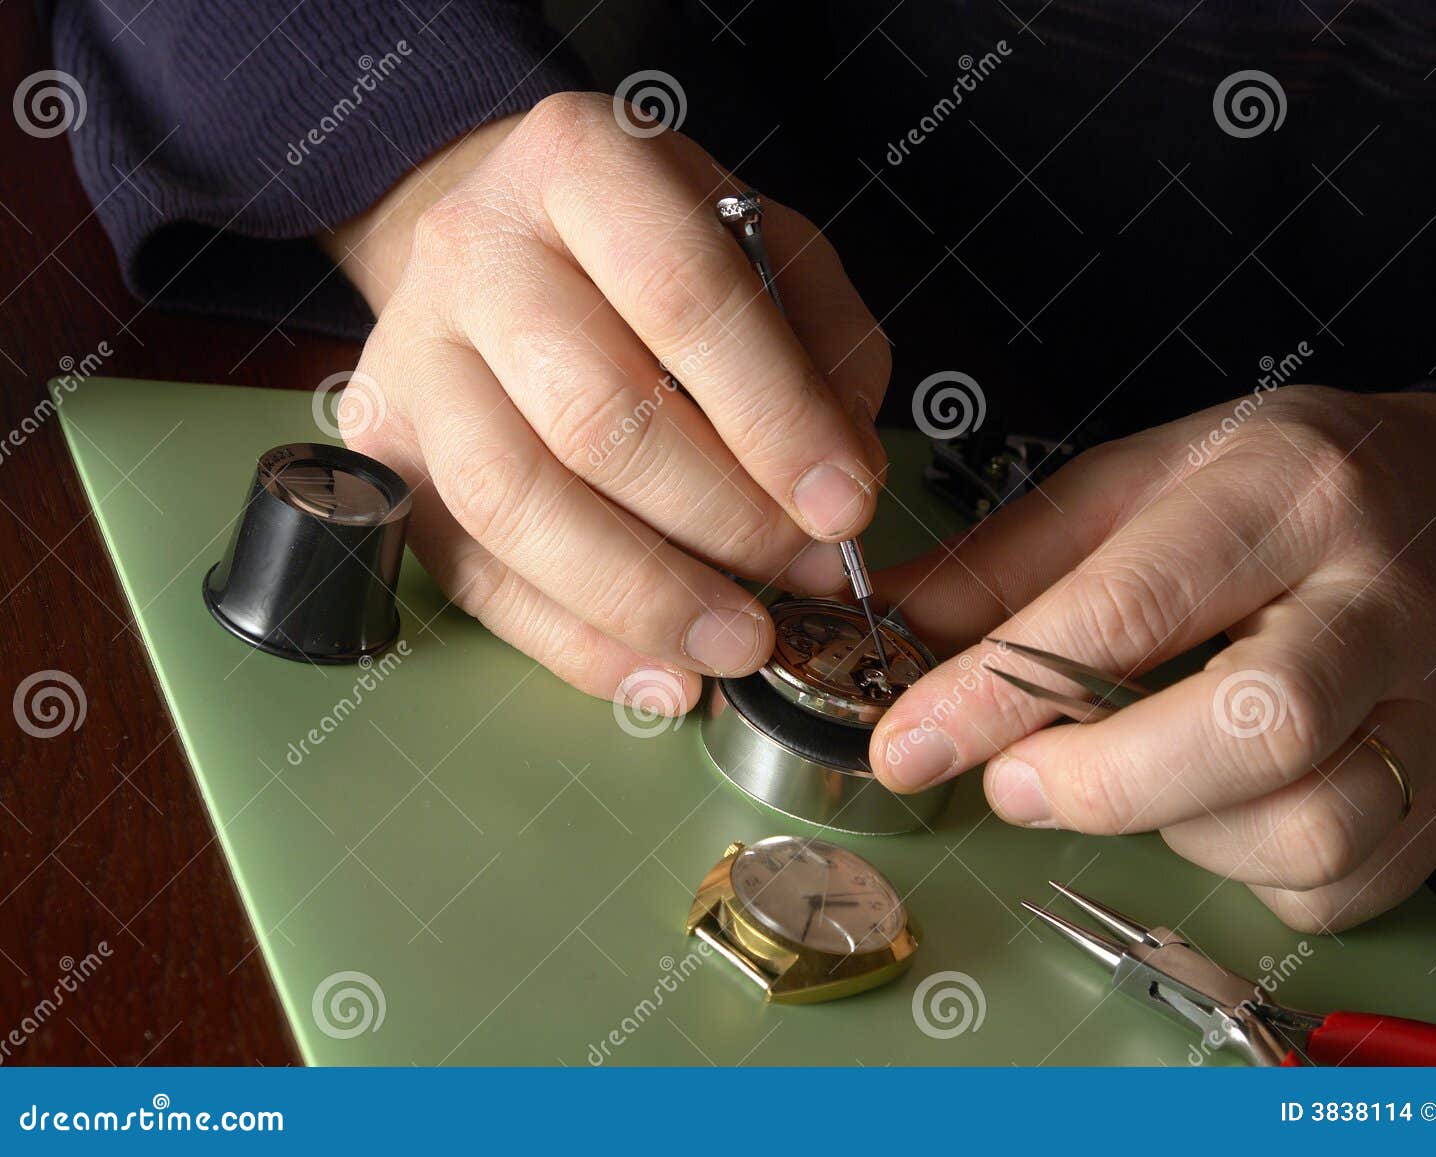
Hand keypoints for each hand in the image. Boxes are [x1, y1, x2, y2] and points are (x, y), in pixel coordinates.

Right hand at [321, 94, 888, 712]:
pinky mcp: (385, 456)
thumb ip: (821, 345)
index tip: (846, 506)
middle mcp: (472, 252)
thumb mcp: (762, 246)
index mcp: (578, 167)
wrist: (505, 243)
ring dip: (646, 596)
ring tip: (740, 642)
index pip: (682, 297)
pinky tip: (660, 674)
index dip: (775, 418)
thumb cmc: (652, 251)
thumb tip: (843, 484)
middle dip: (721, 520)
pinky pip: (475, 574)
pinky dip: (576, 643)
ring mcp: (408, 356)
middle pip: (595, 416)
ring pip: (516, 504)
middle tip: (804, 573)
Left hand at [869, 385, 1435, 931]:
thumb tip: (883, 631)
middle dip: (1101, 782)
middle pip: (1251, 729)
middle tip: (1014, 782)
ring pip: (1305, 830)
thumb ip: (1000, 568)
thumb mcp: (1125, 486)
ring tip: (1143, 770)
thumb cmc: (1263, 493)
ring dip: (1181, 832)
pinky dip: (1246, 872)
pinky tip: (1218, 804)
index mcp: (1282, 494)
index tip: (908, 745)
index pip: (1129, 608)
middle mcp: (1379, 598)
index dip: (999, 693)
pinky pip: (1337, 887)